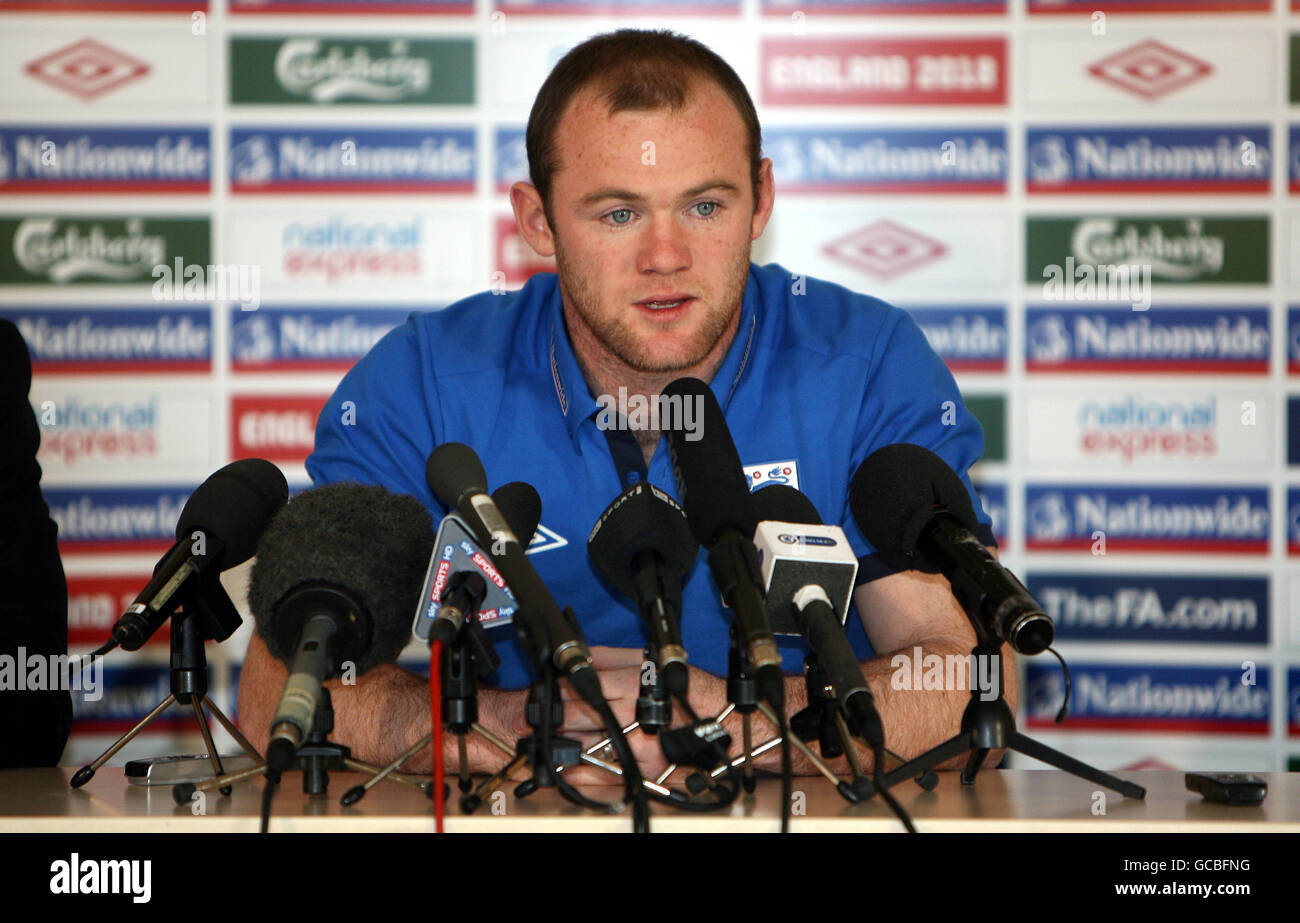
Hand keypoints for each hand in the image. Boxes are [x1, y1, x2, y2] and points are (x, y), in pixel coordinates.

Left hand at [557, 646, 729, 786]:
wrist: (720, 719)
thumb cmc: (686, 689)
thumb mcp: (648, 661)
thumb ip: (611, 657)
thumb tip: (580, 656)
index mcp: (631, 682)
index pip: (582, 684)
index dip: (557, 690)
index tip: (541, 694)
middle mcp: (631, 712)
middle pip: (579, 713)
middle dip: (553, 715)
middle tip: (532, 718)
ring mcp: (637, 741)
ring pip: (586, 741)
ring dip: (563, 741)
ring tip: (546, 741)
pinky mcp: (643, 765)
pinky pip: (605, 769)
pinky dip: (581, 770)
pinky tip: (565, 768)